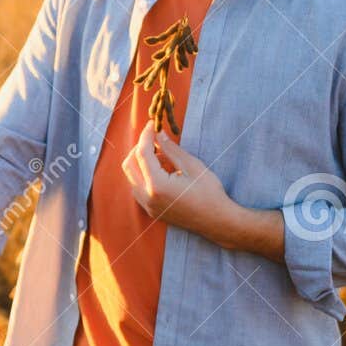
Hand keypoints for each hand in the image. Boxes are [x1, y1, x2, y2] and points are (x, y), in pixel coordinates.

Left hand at [123, 122, 282, 259]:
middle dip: (139, 147)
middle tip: (154, 138)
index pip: (142, 153)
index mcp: (157, 185)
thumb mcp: (192, 166)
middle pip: (129, 164)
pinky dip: (143, 174)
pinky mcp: (150, 210)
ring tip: (160, 153)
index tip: (151, 124)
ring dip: (139, 161)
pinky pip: (137, 187)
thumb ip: (171, 149)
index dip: (146, 135)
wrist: (216, 222)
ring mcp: (147, 206)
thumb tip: (158, 134)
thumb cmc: (209, 193)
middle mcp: (147, 197)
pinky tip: (160, 169)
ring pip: (131, 176)